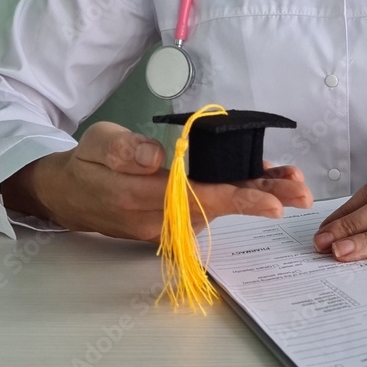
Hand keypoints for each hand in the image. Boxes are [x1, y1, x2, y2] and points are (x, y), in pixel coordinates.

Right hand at [1, 121, 312, 240]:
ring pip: (219, 208)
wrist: (65, 193)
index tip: (275, 203)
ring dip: (255, 195)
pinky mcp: (172, 220)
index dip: (241, 198)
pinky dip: (237, 195)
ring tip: (291, 182)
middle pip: (220, 207)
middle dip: (263, 198)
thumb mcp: (98, 142)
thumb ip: (126, 149)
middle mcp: (161, 218)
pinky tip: (261, 183)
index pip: (201, 198)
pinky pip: (210, 208)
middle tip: (302, 193)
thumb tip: (160, 155)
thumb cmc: (84, 164)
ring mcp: (167, 224)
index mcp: (143, 197)